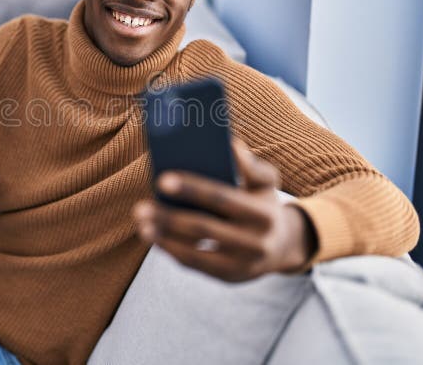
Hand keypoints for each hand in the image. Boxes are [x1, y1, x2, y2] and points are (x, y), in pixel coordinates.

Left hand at [133, 139, 317, 281]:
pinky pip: (194, 264)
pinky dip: (171, 250)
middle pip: (204, 228)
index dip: (193, 189)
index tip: (162, 179)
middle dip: (169, 217)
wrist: (282, 246)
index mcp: (264, 214)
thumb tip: (230, 144)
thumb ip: (250, 165)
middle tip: (140, 206)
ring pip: (195, 252)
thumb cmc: (264, 203)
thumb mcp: (266, 182)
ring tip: (141, 222)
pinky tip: (153, 235)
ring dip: (164, 237)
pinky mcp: (229, 277)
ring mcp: (242, 265)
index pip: (223, 198)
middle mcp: (255, 243)